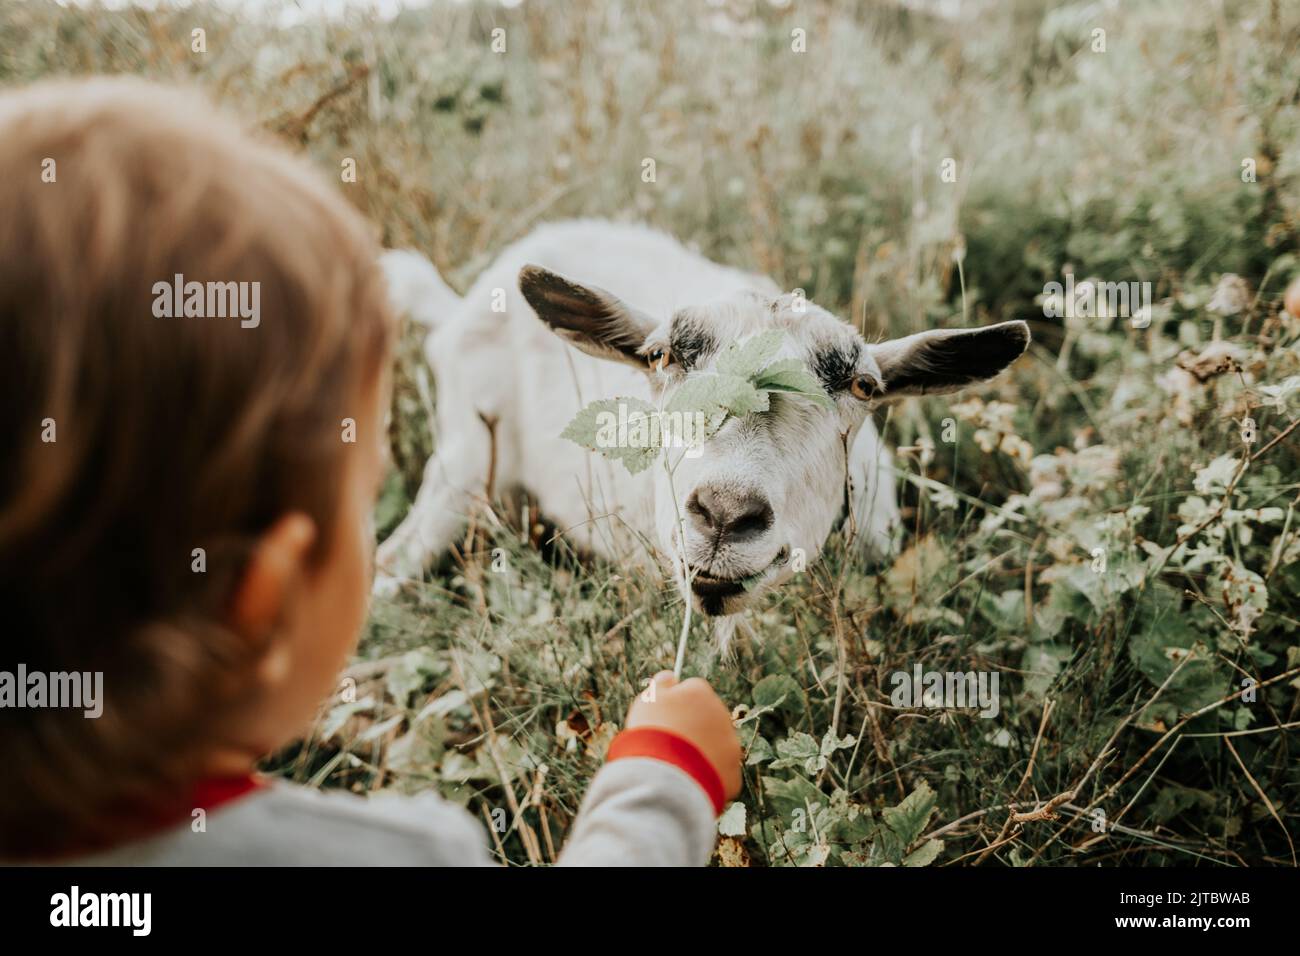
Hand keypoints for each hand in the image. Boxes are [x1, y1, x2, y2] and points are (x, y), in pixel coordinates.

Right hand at [624, 671, 741, 798]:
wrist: (667, 776)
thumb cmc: (654, 733)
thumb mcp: (648, 701)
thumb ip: (660, 685)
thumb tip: (669, 676)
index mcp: (700, 693)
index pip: (692, 688)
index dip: (677, 702)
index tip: (664, 715)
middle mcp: (721, 715)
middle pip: (707, 716)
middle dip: (692, 725)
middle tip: (669, 741)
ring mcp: (731, 745)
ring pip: (715, 743)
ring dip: (701, 749)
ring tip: (677, 763)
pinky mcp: (733, 773)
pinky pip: (719, 770)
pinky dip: (706, 773)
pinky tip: (688, 778)